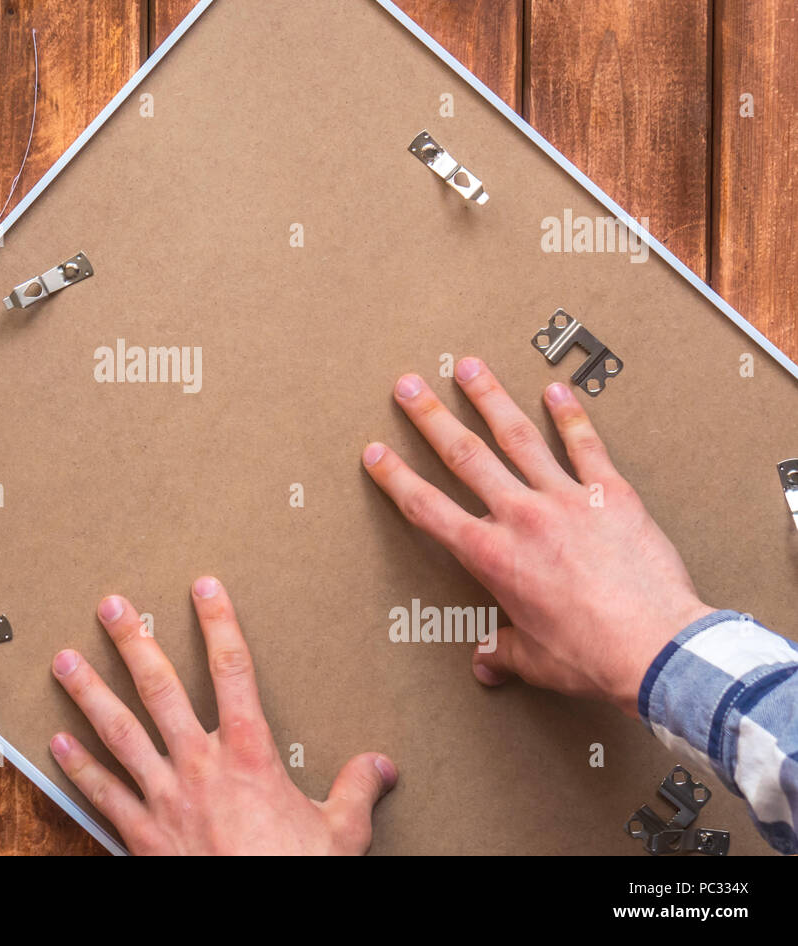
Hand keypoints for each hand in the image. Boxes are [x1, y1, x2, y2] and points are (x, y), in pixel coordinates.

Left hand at [49, 577, 396, 854]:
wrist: (259, 922)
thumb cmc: (297, 874)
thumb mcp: (341, 833)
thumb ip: (357, 790)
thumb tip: (383, 765)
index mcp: (250, 755)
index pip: (234, 671)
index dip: (220, 623)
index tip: (204, 586)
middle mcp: (200, 766)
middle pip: (160, 689)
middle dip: (132, 643)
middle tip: (110, 607)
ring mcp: (166, 799)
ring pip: (120, 733)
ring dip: (88, 694)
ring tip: (63, 661)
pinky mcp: (142, 836)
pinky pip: (103, 797)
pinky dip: (78, 770)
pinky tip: (55, 744)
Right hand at [362, 357, 712, 716]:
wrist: (655, 647)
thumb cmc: (592, 655)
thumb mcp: (535, 659)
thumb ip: (504, 651)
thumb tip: (486, 662)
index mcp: (491, 556)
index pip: (428, 509)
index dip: (396, 478)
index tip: (376, 452)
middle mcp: (520, 517)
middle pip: (464, 456)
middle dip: (431, 418)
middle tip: (409, 386)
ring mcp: (565, 499)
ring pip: (518, 438)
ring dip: (489, 399)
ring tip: (471, 368)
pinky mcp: (609, 494)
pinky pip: (586, 447)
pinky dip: (570, 417)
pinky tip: (554, 391)